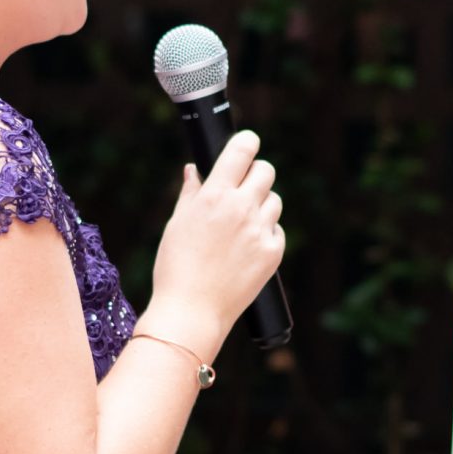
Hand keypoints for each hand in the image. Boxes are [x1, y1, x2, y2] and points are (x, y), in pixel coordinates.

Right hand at [149, 130, 284, 349]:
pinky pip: (276, 231)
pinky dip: (265, 234)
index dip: (247, 142)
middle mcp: (241, 209)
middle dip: (256, 174)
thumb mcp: (177, 224)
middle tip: (244, 187)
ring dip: (261, 205)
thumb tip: (195, 170)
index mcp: (214, 196)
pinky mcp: (273, 253)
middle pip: (266, 171)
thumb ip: (191, 193)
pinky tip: (246, 249)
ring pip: (274, 200)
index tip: (247, 144)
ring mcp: (260, 231)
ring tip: (242, 225)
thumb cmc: (176, 268)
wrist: (192, 311)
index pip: (241, 151)